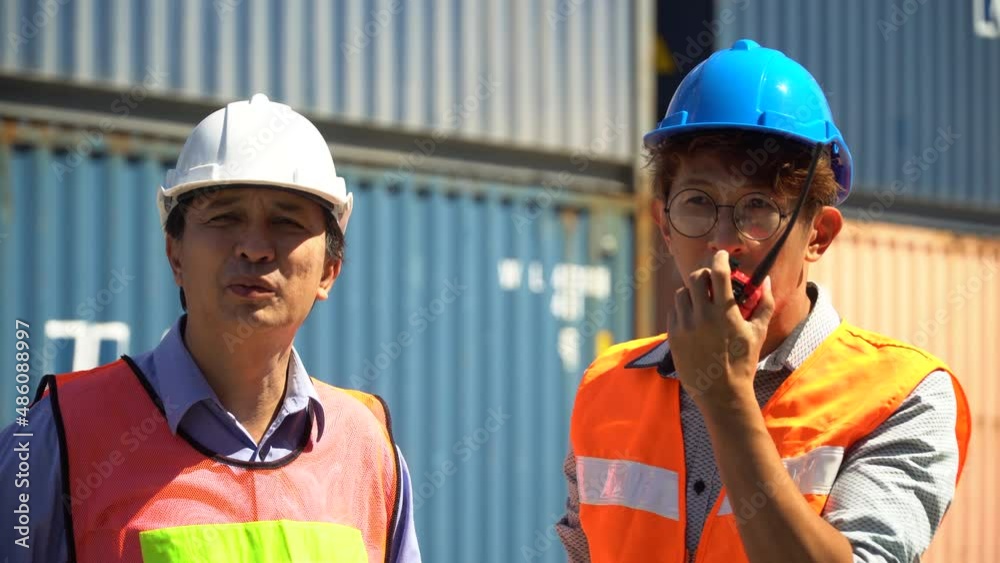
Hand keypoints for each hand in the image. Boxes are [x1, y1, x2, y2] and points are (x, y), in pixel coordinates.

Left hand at [667, 250, 774, 409]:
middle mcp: (701, 316)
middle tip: (711, 278)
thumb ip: (764, 303)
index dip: (720, 259)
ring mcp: (684, 326)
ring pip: (682, 293)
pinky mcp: (673, 336)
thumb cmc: (743, 362)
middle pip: (696, 278)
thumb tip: (766, 280)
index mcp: (724, 313)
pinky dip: (683, 308)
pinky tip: (693, 315)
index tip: (722, 255)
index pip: (718, 273)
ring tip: (702, 299)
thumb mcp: (757, 332)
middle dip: (704, 273)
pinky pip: (674, 311)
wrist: (721, 393)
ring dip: (692, 291)